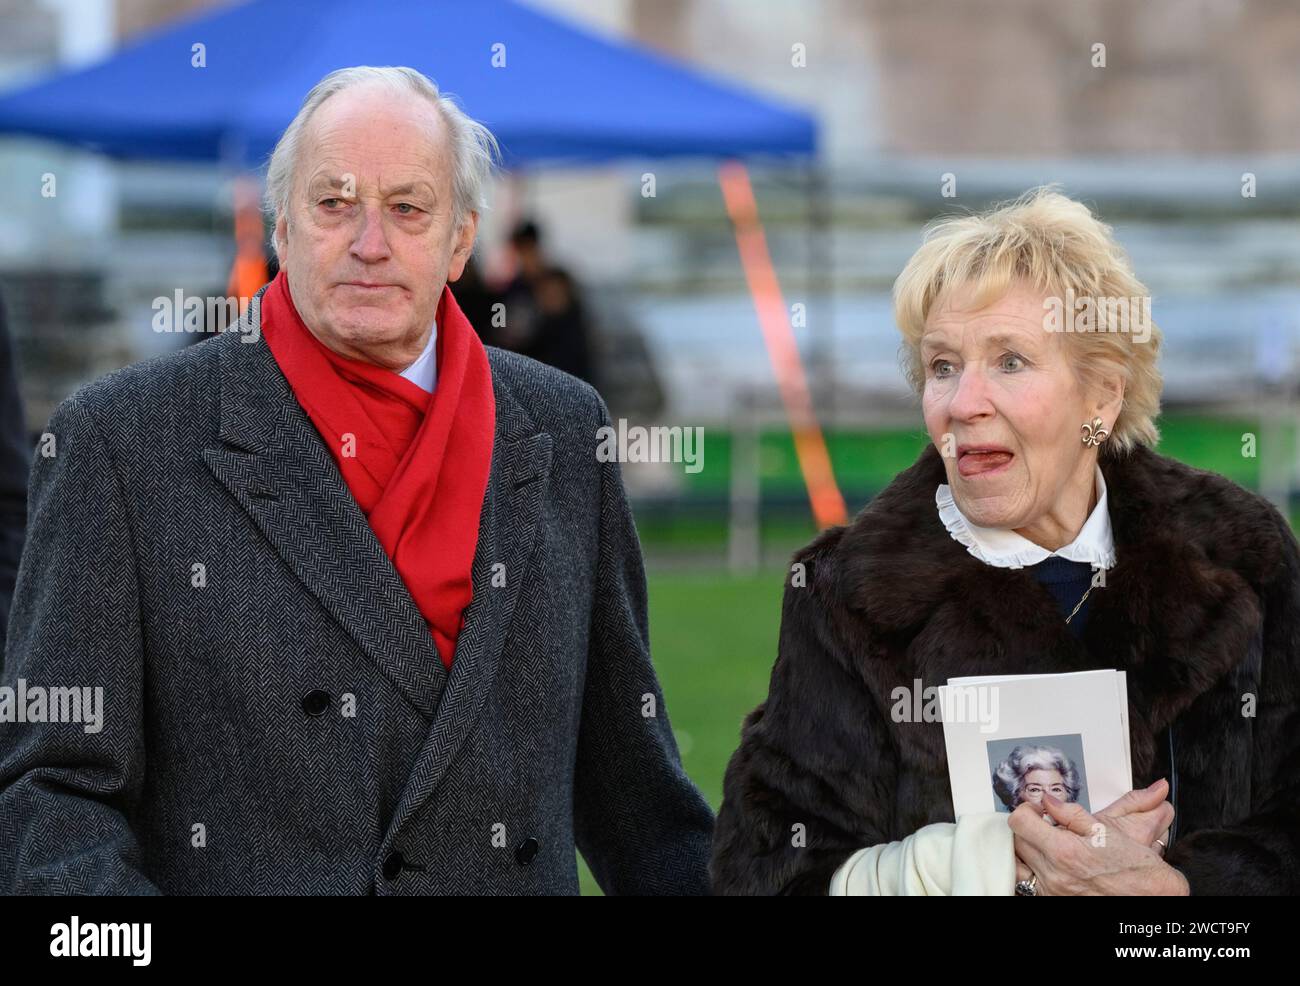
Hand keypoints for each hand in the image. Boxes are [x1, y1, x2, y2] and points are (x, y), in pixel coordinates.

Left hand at [1010, 783, 1186, 894]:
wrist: (1152, 897)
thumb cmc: (1134, 868)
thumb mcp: (1105, 832)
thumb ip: (1072, 814)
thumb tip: (1048, 801)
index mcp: (1064, 851)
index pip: (1019, 822)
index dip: (1027, 810)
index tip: (1037, 810)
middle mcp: (1053, 874)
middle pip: (1017, 842)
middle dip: (1028, 829)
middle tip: (1045, 826)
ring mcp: (1052, 891)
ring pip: (1018, 865)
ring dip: (1026, 852)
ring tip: (1044, 846)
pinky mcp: (1054, 901)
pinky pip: (1028, 885)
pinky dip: (1032, 873)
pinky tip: (1048, 865)